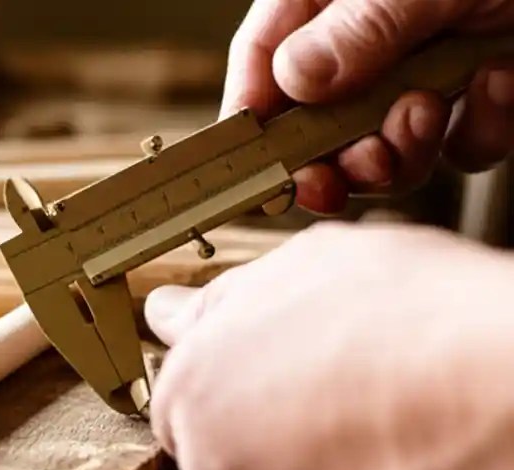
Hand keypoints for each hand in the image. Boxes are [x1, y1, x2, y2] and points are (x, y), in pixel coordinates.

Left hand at [145, 222, 513, 469]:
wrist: (503, 399)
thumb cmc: (413, 323)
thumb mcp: (303, 267)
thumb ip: (221, 302)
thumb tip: (170, 311)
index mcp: (192, 391)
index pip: (182, 405)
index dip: (235, 387)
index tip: (278, 377)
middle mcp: (212, 469)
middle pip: (227, 460)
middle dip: (275, 435)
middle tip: (346, 399)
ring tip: (387, 435)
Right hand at [223, 0, 513, 213]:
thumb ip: (359, 28)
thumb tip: (289, 82)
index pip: (262, 61)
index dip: (252, 119)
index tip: (259, 167)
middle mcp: (371, 40)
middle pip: (319, 126)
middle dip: (337, 156)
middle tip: (358, 165)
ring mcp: (426, 70)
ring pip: (386, 148)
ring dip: (405, 150)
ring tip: (428, 112)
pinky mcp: (480, 96)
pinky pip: (462, 145)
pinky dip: (482, 129)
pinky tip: (502, 81)